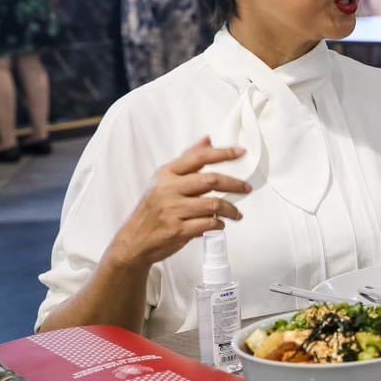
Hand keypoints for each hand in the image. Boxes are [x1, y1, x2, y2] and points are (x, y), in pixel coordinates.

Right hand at [107, 137, 251, 270]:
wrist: (134, 241)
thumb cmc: (153, 209)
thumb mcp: (164, 181)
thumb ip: (188, 161)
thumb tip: (208, 139)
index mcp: (166, 174)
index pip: (198, 158)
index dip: (222, 153)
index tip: (241, 152)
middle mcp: (168, 189)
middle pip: (211, 180)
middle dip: (235, 184)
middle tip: (246, 188)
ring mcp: (172, 210)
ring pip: (213, 204)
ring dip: (230, 209)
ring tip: (236, 214)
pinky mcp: (177, 230)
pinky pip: (208, 224)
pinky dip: (219, 224)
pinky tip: (220, 224)